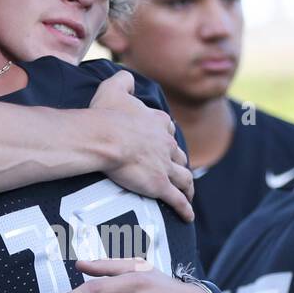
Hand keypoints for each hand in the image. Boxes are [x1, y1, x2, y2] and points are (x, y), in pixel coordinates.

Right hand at [89, 71, 194, 222]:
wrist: (105, 138)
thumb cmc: (106, 115)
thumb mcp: (113, 87)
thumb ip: (123, 79)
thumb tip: (127, 76)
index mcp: (157, 122)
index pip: (167, 129)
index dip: (165, 137)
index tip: (163, 142)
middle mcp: (166, 144)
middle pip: (178, 154)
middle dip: (179, 162)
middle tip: (177, 169)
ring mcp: (165, 166)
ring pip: (184, 178)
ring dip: (188, 186)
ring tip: (188, 193)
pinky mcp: (160, 185)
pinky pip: (177, 200)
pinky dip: (185, 208)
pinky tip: (188, 216)